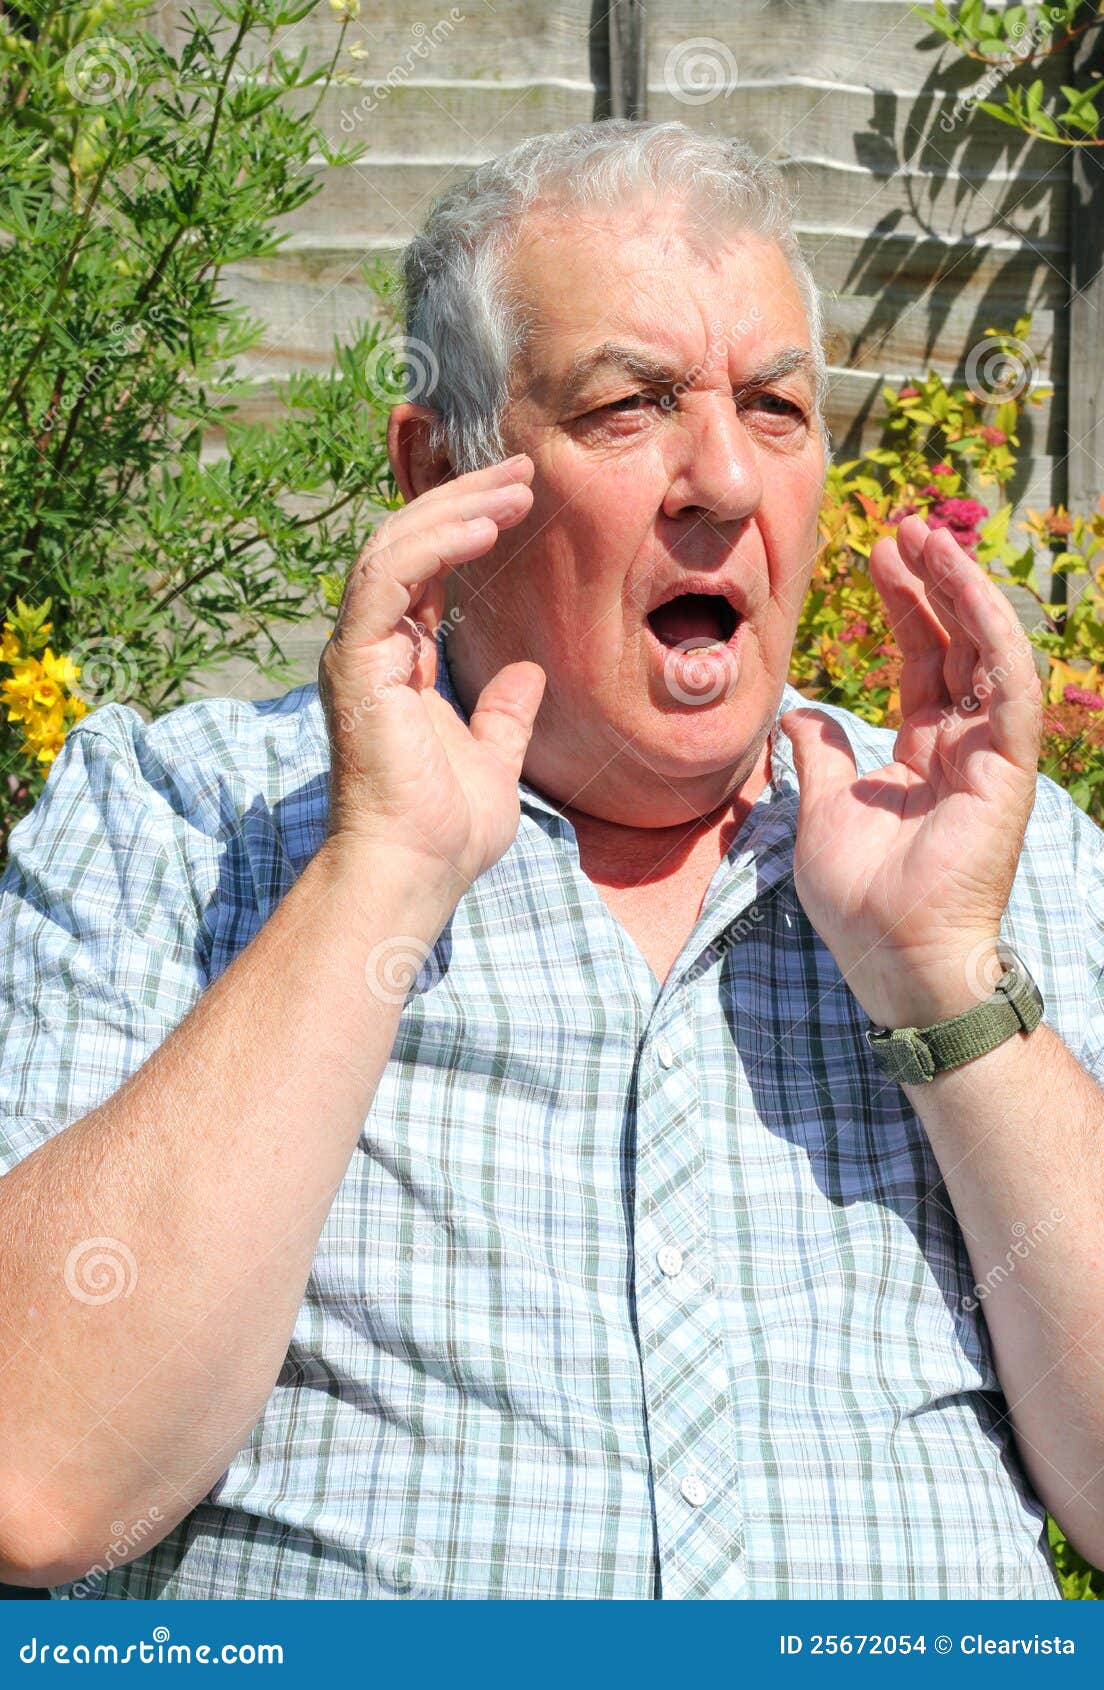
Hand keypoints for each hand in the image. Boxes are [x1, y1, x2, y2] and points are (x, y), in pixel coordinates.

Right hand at [318, 452, 544, 900]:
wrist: (415, 870)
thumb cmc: (447, 830)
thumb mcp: (495, 759)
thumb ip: (506, 715)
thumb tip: (530, 675)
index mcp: (398, 663)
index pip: (425, 570)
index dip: (468, 524)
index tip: (521, 496)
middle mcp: (371, 648)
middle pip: (409, 544)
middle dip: (466, 498)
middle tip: (523, 469)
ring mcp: (358, 652)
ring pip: (394, 547)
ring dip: (455, 508)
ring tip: (514, 486)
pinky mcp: (356, 662)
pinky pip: (387, 579)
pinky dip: (434, 545)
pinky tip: (485, 527)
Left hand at [779, 514, 1042, 1027]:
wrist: (890, 958)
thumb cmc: (861, 899)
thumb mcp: (824, 809)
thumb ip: (820, 756)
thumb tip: (799, 714)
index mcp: (923, 754)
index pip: (922, 660)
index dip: (904, 605)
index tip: (876, 555)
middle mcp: (963, 747)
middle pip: (955, 644)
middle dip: (930, 582)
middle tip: (900, 527)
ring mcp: (990, 757)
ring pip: (987, 652)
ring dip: (960, 590)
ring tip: (927, 536)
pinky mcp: (1006, 771)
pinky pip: (1006, 688)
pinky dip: (989, 633)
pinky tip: (963, 587)